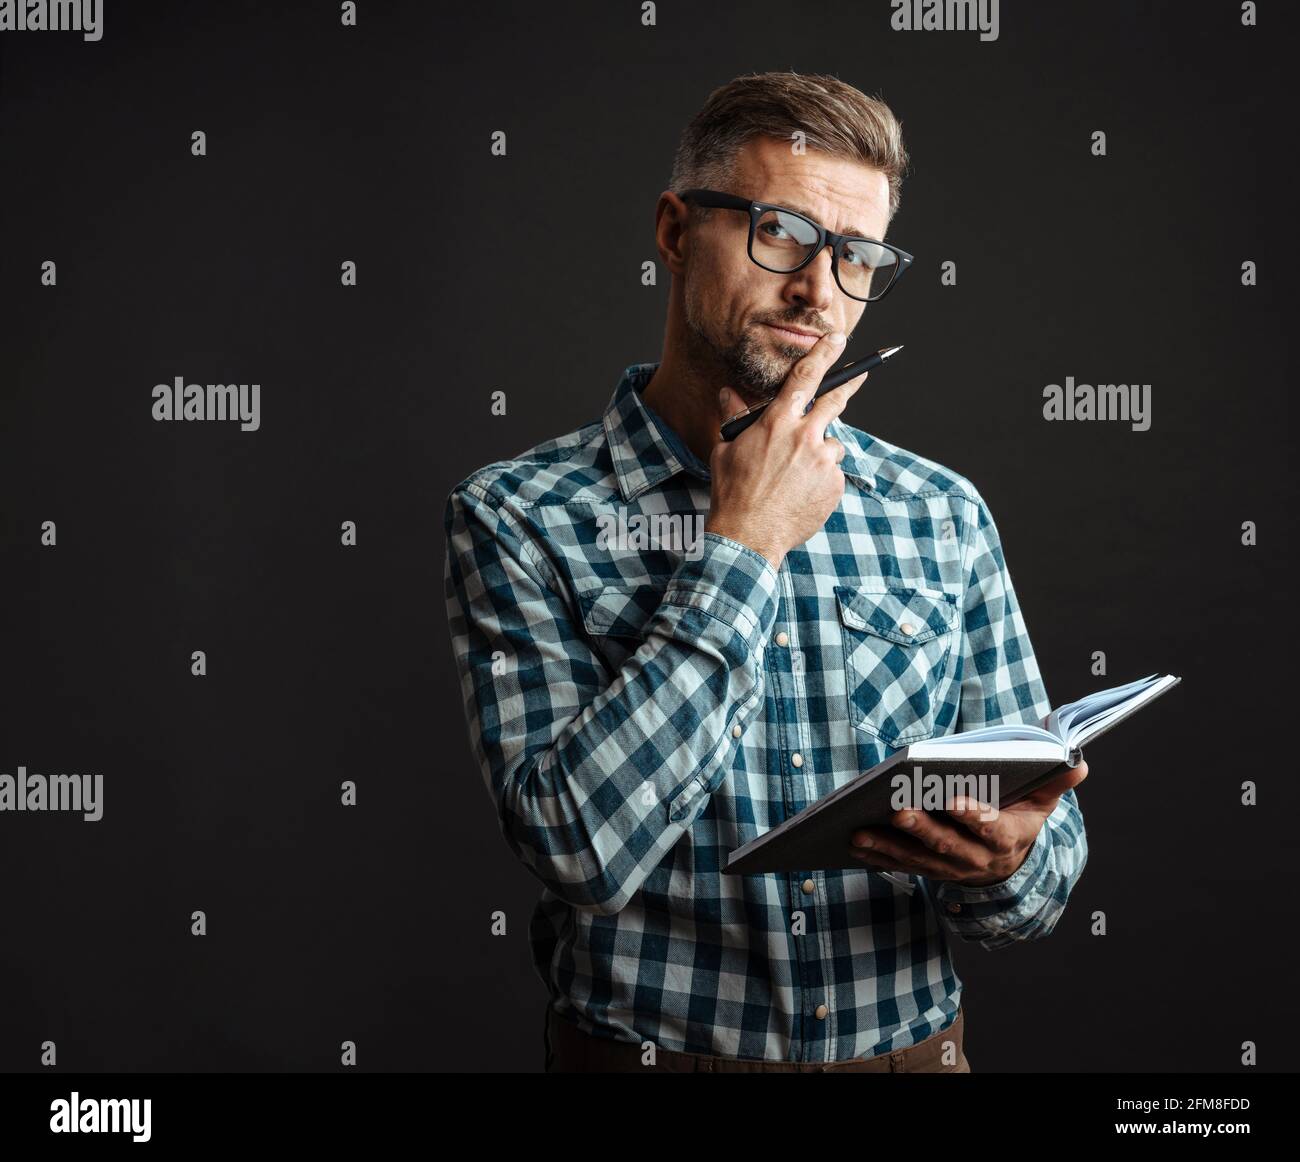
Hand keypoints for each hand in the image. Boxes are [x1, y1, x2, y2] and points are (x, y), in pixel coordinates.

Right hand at [704, 331, 869, 569]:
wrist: (748, 535)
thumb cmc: (733, 492)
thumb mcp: (727, 449)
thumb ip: (735, 418)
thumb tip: (727, 395)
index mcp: (777, 423)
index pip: (805, 377)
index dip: (824, 353)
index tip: (837, 339)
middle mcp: (805, 437)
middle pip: (835, 400)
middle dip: (850, 383)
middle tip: (860, 373)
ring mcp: (822, 462)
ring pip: (832, 444)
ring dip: (820, 451)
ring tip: (796, 474)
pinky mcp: (834, 485)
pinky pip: (833, 473)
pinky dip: (821, 478)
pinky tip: (801, 492)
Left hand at [846, 761, 1088, 886]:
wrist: (1010, 865)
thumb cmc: (1020, 818)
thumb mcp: (1042, 801)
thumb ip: (1055, 780)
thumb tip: (1077, 760)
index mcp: (1006, 838)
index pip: (989, 827)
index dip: (972, 815)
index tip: (952, 798)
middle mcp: (977, 859)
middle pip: (947, 845)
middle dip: (922, 829)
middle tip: (897, 810)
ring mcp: (951, 869)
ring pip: (918, 859)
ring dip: (888, 846)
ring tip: (859, 831)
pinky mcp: (929, 871)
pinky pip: (901, 866)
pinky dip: (877, 857)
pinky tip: (854, 844)